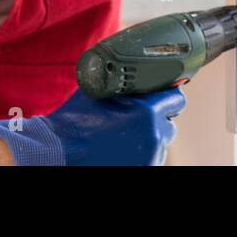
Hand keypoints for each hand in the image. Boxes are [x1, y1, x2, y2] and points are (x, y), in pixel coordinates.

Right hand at [0, 86, 185, 165]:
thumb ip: (120, 80)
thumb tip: (128, 69)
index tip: (160, 96)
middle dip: (156, 117)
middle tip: (137, 116)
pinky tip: (123, 147)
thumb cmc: (76, 120)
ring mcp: (150, 156)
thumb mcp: (99, 89)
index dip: (166, 95)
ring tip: (126, 133)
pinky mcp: (144, 168)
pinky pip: (150, 156)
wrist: (61, 151)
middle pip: (168, 121)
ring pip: (159, 141)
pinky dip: (141, 151)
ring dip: (149, 135)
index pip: (176, 98)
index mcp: (147, 111)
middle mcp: (154, 135)